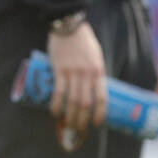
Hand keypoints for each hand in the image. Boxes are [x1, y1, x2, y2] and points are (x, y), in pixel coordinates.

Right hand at [47, 21, 107, 141]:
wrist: (70, 27)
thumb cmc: (84, 44)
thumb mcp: (96, 58)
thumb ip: (94, 73)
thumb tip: (93, 92)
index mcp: (99, 71)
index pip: (102, 97)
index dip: (99, 113)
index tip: (96, 124)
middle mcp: (87, 74)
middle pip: (85, 103)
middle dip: (82, 120)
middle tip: (78, 131)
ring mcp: (73, 72)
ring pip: (72, 100)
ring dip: (69, 116)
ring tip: (67, 126)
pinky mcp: (59, 69)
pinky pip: (58, 91)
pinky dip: (56, 104)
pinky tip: (54, 112)